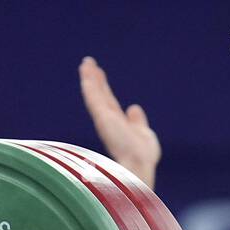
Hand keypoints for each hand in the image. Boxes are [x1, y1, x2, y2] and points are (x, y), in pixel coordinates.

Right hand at [79, 56, 160, 187]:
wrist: (138, 165)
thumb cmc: (143, 157)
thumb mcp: (144, 134)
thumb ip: (138, 122)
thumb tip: (134, 108)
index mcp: (118, 125)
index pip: (109, 102)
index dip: (104, 88)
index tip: (100, 74)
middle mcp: (109, 121)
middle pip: (100, 95)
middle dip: (95, 80)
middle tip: (88, 63)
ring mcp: (105, 119)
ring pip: (95, 94)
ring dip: (89, 78)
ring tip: (86, 63)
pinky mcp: (102, 118)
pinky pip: (94, 98)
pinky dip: (89, 85)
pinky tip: (86, 73)